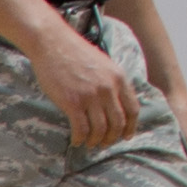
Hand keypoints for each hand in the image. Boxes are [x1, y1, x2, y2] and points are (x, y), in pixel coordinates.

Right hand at [25, 21, 137, 148]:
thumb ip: (113, 83)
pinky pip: (81, 129)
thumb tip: (116, 105)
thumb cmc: (76, 53)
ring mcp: (91, 96)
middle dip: (112, 138)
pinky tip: (76, 141)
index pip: (133, 110)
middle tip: (104, 144)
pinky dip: (80, 139)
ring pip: (100, 129)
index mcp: (119, 78)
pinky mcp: (72, 102)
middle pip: (118, 123)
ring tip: (90, 144)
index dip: (130, 127)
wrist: (53, 43)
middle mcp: (108, 88)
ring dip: (96, 141)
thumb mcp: (104, 64)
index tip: (125, 136)